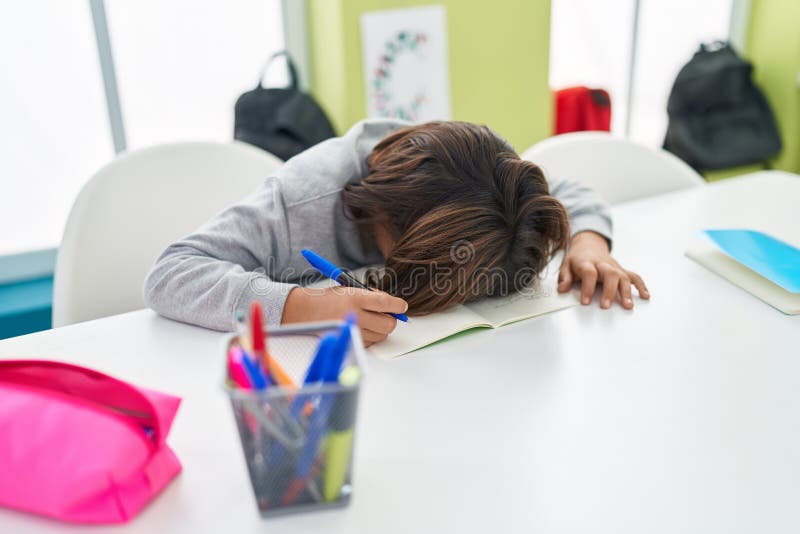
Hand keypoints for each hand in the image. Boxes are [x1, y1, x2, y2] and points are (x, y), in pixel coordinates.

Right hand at [282, 286, 407, 345]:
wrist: (305, 312)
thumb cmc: (329, 298)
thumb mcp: (350, 289)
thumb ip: (371, 296)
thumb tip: (393, 305)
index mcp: (355, 298)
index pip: (385, 303)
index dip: (398, 305)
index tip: (402, 306)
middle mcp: (354, 315)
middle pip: (387, 323)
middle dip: (391, 319)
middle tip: (387, 315)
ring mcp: (352, 331)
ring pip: (381, 335)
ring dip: (381, 328)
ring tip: (370, 320)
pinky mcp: (349, 342)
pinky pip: (370, 342)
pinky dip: (372, 336)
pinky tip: (363, 328)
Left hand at [557, 231, 649, 308]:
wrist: (588, 245)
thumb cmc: (577, 259)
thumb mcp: (566, 266)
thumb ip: (565, 278)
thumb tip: (562, 290)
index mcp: (587, 262)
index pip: (589, 273)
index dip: (588, 287)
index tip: (585, 302)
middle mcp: (603, 264)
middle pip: (610, 274)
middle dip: (609, 291)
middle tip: (606, 307)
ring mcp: (614, 267)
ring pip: (623, 276)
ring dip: (626, 291)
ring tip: (627, 306)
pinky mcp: (621, 270)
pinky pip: (633, 276)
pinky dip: (640, 286)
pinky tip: (645, 296)